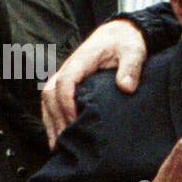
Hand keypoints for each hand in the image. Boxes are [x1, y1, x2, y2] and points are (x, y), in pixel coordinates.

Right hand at [41, 20, 147, 147]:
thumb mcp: (133, 51)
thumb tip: (126, 88)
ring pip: (47, 99)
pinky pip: (52, 101)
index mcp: (82, 60)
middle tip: (66, 142)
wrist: (119, 33)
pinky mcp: (67, 83)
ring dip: (50, 122)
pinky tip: (58, 138)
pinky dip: (52, 119)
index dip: (67, 104)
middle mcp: (68, 68)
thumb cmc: (125, 43)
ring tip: (57, 147)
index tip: (75, 123)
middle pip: (50, 93)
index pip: (65, 82)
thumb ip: (131, 68)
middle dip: (56, 118)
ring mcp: (65, 76)